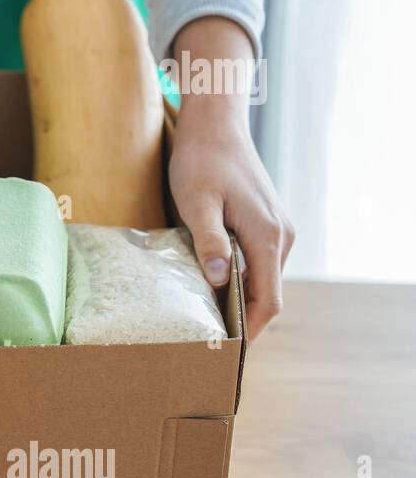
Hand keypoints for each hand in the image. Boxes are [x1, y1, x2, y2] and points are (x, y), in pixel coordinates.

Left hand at [167, 17, 293, 340]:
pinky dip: (242, 281)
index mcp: (268, 237)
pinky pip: (259, 264)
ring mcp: (278, 230)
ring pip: (264, 280)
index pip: (267, 301)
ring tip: (209, 322)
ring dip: (242, 301)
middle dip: (244, 322)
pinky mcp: (267, 224)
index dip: (249, 330)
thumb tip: (219, 279)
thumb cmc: (202, 161)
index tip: (226, 351)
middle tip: (210, 345)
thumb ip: (209, 240)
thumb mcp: (197, 201)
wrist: (215, 126)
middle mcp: (281, 237)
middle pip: (268, 295)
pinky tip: (214, 288)